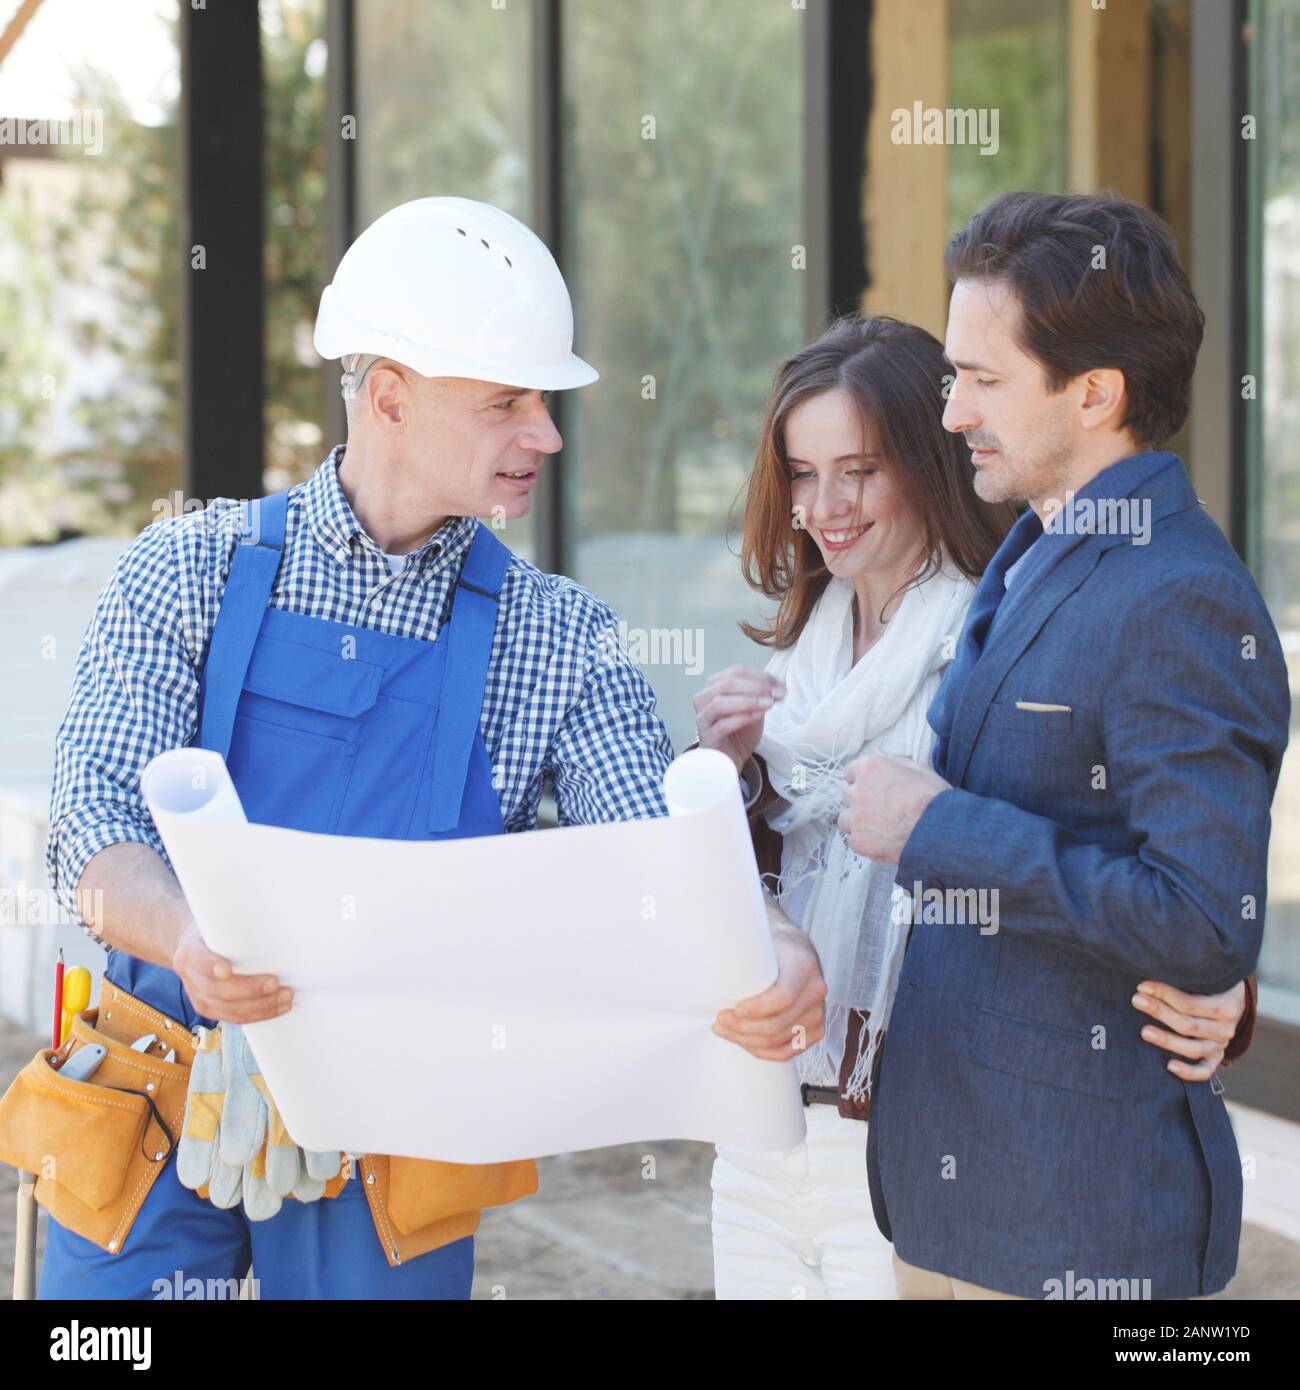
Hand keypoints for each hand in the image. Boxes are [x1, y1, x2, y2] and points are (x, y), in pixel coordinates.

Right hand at [172, 916, 292, 1022]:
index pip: (197, 959)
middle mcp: (189, 975)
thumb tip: (276, 920)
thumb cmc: (215, 930)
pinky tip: (279, 1007)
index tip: (227, 970)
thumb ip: (235, 925)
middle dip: (249, 989)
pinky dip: (259, 1014)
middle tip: (275, 983)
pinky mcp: (209, 1008)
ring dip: (260, 1006)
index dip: (210, 966)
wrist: (192, 946)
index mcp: (190, 950)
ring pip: (228, 1008)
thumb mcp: (217, 921)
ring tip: (286, 997)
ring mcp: (197, 995)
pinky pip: (234, 1017)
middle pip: (216, 989)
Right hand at [692, 665, 784, 774]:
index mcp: (715, 687)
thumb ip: (761, 696)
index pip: (736, 672)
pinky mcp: (708, 737)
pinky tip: (758, 716)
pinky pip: (723, 725)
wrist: (731, 759)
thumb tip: (778, 686)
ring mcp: (703, 719)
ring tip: (768, 704)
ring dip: (748, 701)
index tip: (779, 684)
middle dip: (756, 686)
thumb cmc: (740, 732)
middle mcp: (704, 700)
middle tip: (776, 693)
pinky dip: (742, 718)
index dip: (760, 675)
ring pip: (720, 702)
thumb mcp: (753, 709)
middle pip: (727, 683)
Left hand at [713, 900, 826, 1060]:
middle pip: (778, 1023)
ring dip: (748, 1041)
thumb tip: (699, 951)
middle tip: (719, 1021)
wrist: (793, 946)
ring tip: (725, 1030)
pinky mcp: (815, 1027)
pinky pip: (790, 1050)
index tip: (731, 1009)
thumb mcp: (757, 938)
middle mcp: (816, 989)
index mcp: (802, 964)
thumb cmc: (769, 944)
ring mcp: (818, 1010)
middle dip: (743, 1028)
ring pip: (781, 1040)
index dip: (756, 1009)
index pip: (783, 997)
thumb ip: (740, 948)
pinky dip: (765, 1051)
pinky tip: (746, 1043)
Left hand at [838, 752, 949, 862]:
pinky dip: (864, 841)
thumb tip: (879, 755)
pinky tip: (882, 840)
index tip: (870, 789)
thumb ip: (892, 760)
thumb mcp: (917, 768)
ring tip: (881, 827)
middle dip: (861, 802)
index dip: (862, 781)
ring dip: (859, 822)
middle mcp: (857, 791)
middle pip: (848, 797)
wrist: (939, 831)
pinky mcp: (858, 841)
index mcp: (869, 769)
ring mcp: (855, 818)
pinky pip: (853, 840)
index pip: (850, 773)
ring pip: (846, 819)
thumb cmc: (933, 799)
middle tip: (881, 810)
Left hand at [1131, 978, 1246, 1080]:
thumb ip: (1187, 975)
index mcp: (1227, 1005)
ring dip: (1167, 1041)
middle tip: (1136, 1000)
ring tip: (1144, 1031)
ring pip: (1193, 1049)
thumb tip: (1152, 966)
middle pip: (1188, 1025)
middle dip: (1159, 1012)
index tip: (1142, 986)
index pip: (1191, 1004)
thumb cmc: (1210, 983)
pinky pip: (1205, 1071)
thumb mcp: (1206, 975)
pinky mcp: (1215, 1057)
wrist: (1232, 999)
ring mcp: (1221, 1045)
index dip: (1164, 994)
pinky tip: (1169, 1066)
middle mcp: (1226, 1028)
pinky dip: (1189, 1072)